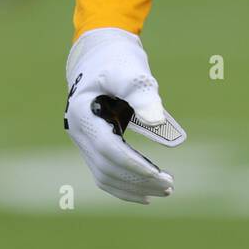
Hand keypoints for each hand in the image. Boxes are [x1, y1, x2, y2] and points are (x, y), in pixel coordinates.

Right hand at [64, 27, 185, 203]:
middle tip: (169, 186)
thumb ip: (141, 92)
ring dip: (133, 187)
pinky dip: (124, 185)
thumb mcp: (130, 70)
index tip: (158, 174)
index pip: (108, 149)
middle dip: (138, 180)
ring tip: (165, 191)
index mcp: (82, 113)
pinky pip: (106, 173)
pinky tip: (146, 194)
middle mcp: (78, 132)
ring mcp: (83, 141)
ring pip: (105, 176)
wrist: (100, 53)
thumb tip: (157, 119)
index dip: (133, 165)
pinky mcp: (93, 145)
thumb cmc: (117, 59)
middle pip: (107, 168)